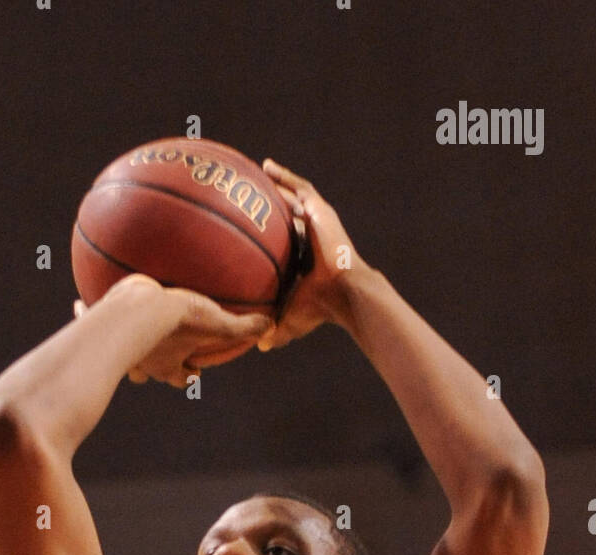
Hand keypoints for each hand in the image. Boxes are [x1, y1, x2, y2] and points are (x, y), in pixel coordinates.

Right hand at [74, 275, 270, 387]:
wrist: (134, 312)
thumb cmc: (175, 320)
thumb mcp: (214, 321)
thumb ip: (241, 326)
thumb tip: (271, 327)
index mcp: (166, 362)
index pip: (180, 377)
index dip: (187, 375)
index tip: (194, 370)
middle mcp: (142, 360)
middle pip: (146, 373)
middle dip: (149, 368)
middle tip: (154, 356)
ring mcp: (117, 348)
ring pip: (114, 353)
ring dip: (113, 344)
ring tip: (111, 330)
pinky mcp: (93, 328)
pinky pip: (86, 320)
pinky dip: (83, 314)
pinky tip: (77, 304)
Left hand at [257, 158, 365, 348]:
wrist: (342, 293)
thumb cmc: (318, 310)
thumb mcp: (290, 320)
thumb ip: (274, 330)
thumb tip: (261, 345)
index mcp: (306, 260)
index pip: (287, 242)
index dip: (273, 234)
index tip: (256, 230)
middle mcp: (312, 238)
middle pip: (291, 215)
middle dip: (274, 203)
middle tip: (253, 194)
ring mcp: (318, 223)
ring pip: (295, 197)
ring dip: (279, 184)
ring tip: (260, 171)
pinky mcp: (321, 212)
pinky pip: (300, 189)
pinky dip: (285, 178)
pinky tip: (267, 168)